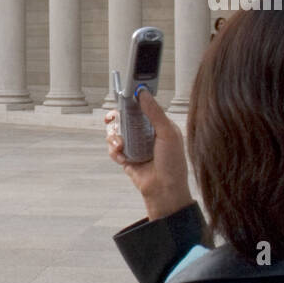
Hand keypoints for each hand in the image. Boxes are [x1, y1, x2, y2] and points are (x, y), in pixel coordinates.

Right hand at [104, 87, 194, 220]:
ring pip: (115, 133)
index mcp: (157, 125)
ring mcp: (134, 145)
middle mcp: (144, 133)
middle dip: (116, 119)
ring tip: (120, 145)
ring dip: (114, 137)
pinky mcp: (126, 157)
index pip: (140, 107)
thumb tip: (143, 93)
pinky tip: (122, 157)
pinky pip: (113, 149)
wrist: (164, 189)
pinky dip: (114, 152)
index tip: (122, 99)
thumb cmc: (172, 162)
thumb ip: (154, 112)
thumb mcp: (167, 133)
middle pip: (124, 118)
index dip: (130, 102)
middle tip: (111, 119)